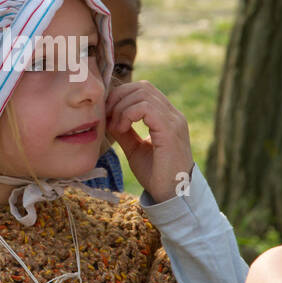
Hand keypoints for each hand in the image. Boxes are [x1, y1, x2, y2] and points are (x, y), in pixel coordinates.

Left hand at [104, 80, 193, 201]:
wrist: (171, 196)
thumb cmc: (155, 175)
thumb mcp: (135, 148)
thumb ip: (125, 131)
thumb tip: (108, 116)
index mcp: (167, 117)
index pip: (144, 90)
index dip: (121, 96)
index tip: (107, 114)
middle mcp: (173, 115)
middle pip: (142, 87)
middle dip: (119, 98)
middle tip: (107, 117)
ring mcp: (174, 121)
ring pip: (143, 94)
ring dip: (121, 107)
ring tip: (115, 127)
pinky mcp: (170, 130)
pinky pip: (145, 108)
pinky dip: (128, 114)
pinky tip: (121, 129)